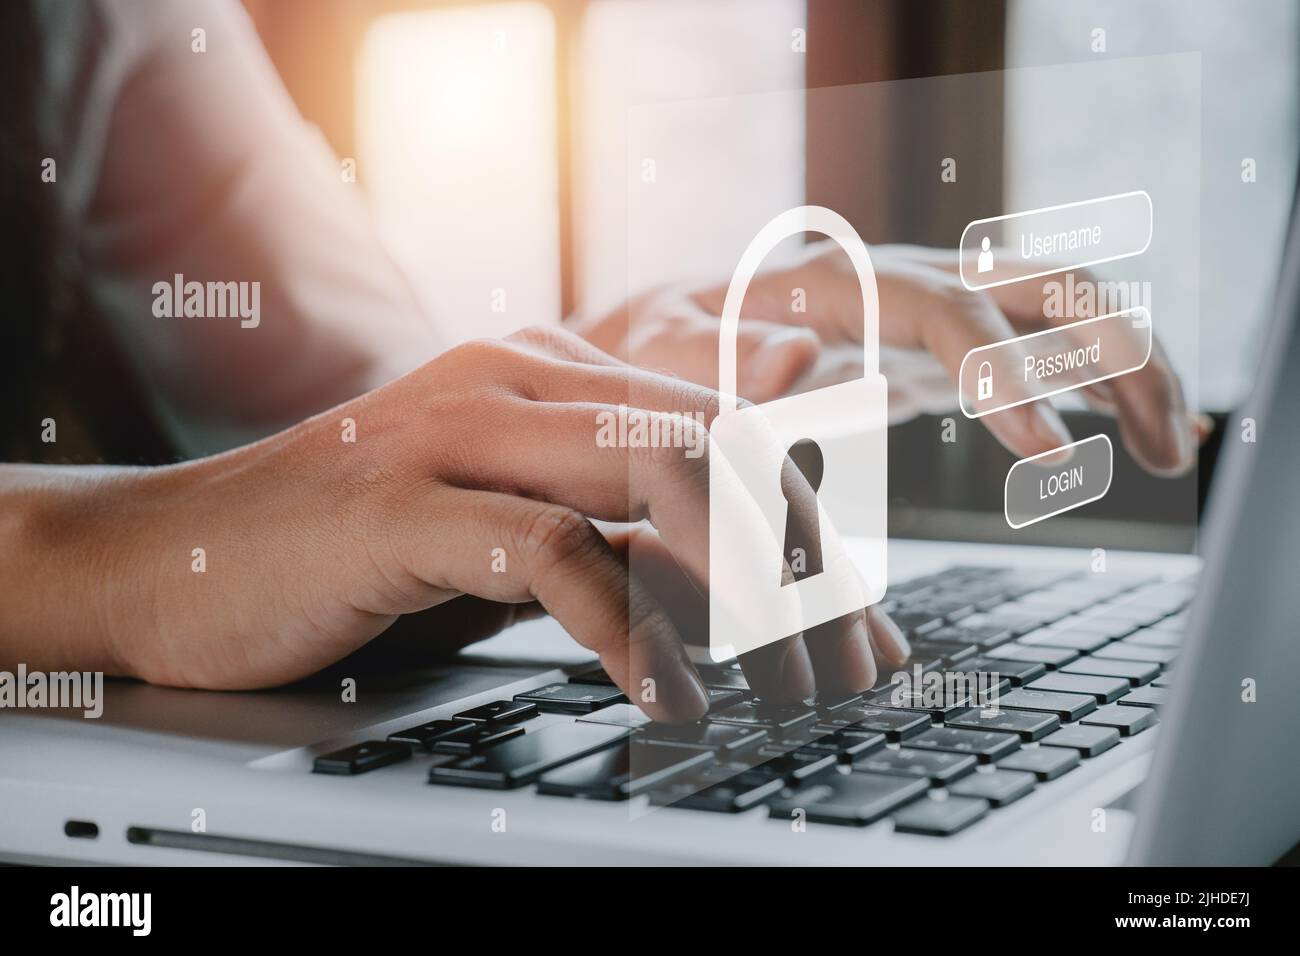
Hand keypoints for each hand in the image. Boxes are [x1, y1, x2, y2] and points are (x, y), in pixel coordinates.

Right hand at [26, 328, 904, 719]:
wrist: (172, 554)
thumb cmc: (351, 548)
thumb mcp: (508, 523)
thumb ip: (612, 513)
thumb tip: (734, 543)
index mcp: (551, 375)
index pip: (727, 427)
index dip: (813, 526)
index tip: (858, 625)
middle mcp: (518, 378)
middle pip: (720, 443)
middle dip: (809, 562)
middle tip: (849, 670)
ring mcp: (457, 431)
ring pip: (661, 471)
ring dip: (748, 592)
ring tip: (786, 689)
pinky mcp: (399, 505)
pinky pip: (553, 551)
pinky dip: (631, 630)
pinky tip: (668, 697)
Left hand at [578, 243, 1207, 474]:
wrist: (659, 331)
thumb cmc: (655, 352)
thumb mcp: (665, 360)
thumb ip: (721, 366)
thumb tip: (801, 357)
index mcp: (836, 286)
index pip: (945, 311)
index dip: (1002, 375)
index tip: (1046, 457)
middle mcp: (898, 281)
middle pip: (1038, 287)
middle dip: (1114, 356)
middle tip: (1161, 448)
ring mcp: (929, 310)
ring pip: (1060, 308)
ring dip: (1129, 367)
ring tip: (1174, 450)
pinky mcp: (939, 349)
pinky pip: (1038, 348)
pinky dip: (1096, 382)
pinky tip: (1140, 429)